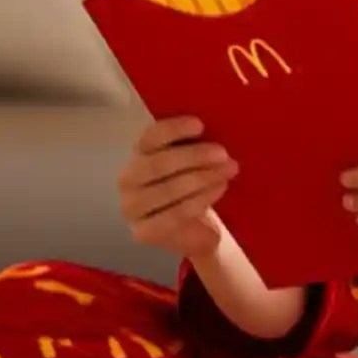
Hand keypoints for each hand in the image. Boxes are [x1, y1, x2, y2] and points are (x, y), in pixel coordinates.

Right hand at [118, 117, 237, 257]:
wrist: (192, 231)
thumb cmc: (193, 187)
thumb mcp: (193, 162)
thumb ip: (196, 145)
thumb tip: (218, 127)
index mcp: (138, 153)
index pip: (150, 137)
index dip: (173, 130)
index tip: (200, 125)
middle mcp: (127, 179)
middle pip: (158, 163)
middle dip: (194, 157)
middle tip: (223, 154)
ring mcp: (131, 208)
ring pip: (168, 189)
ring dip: (203, 178)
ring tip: (229, 170)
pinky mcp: (144, 232)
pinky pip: (176, 213)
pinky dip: (201, 198)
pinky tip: (219, 188)